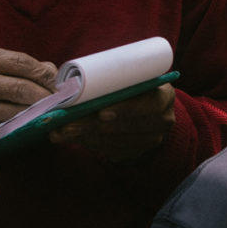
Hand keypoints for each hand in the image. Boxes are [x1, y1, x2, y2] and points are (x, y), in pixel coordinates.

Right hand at [0, 46, 58, 125]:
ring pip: (12, 110)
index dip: (45, 75)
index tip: (60, 85)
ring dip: (36, 114)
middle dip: (45, 97)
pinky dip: (22, 125)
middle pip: (19, 87)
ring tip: (50, 115)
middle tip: (60, 104)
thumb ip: (28, 67)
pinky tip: (32, 125)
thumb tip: (54, 74)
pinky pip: (3, 126)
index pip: (20, 62)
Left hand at [48, 84, 176, 162]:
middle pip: (128, 127)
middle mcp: (163, 120)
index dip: (126, 109)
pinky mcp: (136, 152)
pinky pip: (112, 151)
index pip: (150, 104)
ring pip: (117, 142)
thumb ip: (113, 79)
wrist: (147, 105)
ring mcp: (151, 139)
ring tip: (62, 132)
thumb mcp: (130, 76)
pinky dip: (90, 144)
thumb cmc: (132, 83)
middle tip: (68, 125)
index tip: (101, 112)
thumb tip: (73, 84)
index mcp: (165, 96)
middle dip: (94, 126)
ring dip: (87, 137)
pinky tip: (72, 138)